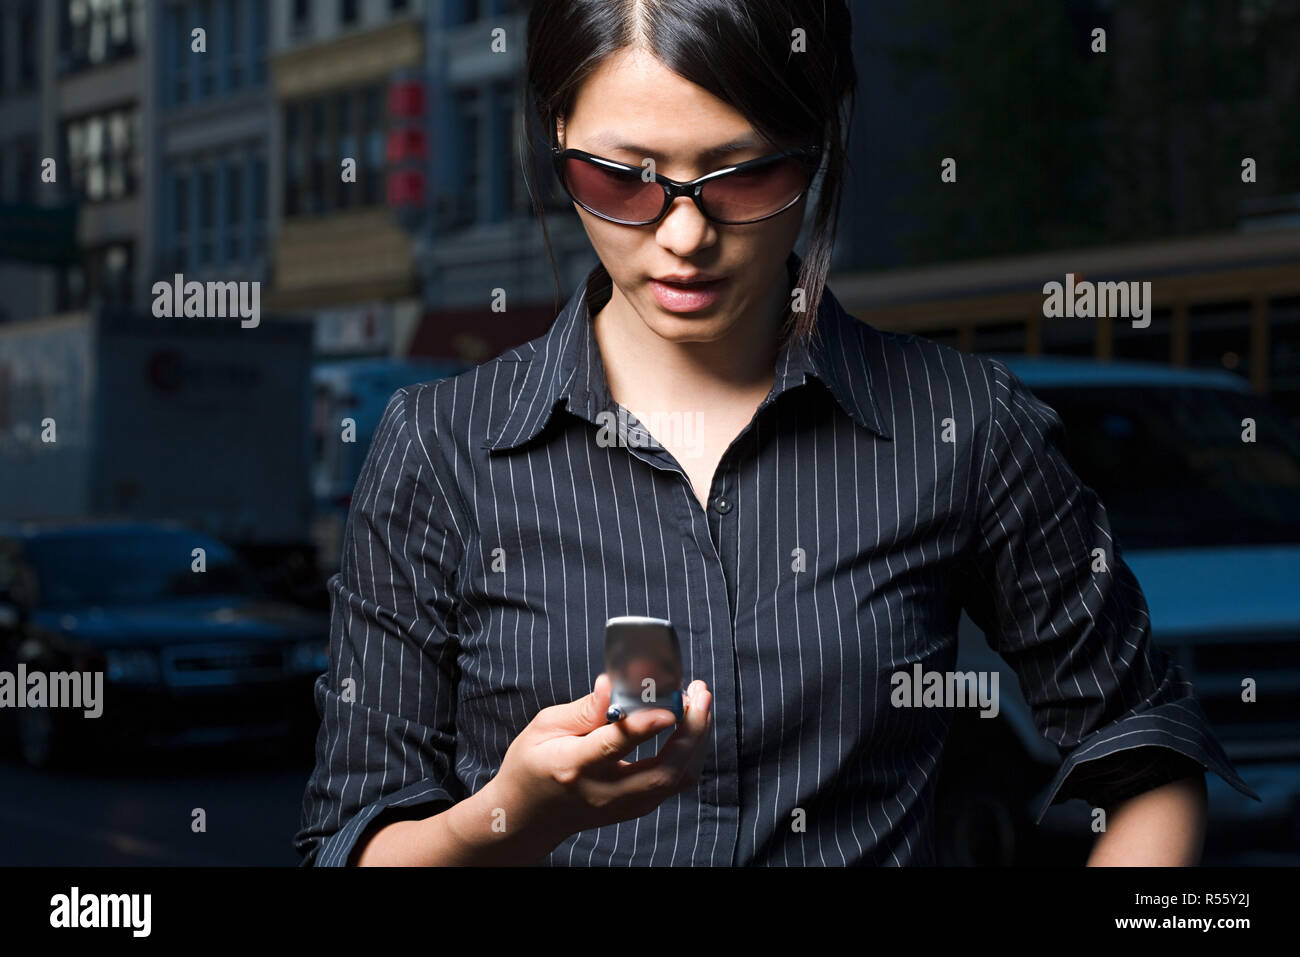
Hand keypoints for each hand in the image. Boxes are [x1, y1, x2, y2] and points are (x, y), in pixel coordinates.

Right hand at [490, 673, 712, 845]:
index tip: (669, 707)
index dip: (644, 727)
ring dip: (696, 740)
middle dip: (691, 732)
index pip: (613, 747)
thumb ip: (584, 709)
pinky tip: (690, 726)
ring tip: (698, 703)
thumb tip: (611, 682)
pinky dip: (689, 754)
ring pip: (675, 780)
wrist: (527, 815)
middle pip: (661, 772)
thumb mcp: (545, 727)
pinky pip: (674, 783)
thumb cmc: (532, 765)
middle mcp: (603, 791)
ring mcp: (622, 805)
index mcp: (573, 766)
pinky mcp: (635, 808)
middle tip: (699, 694)